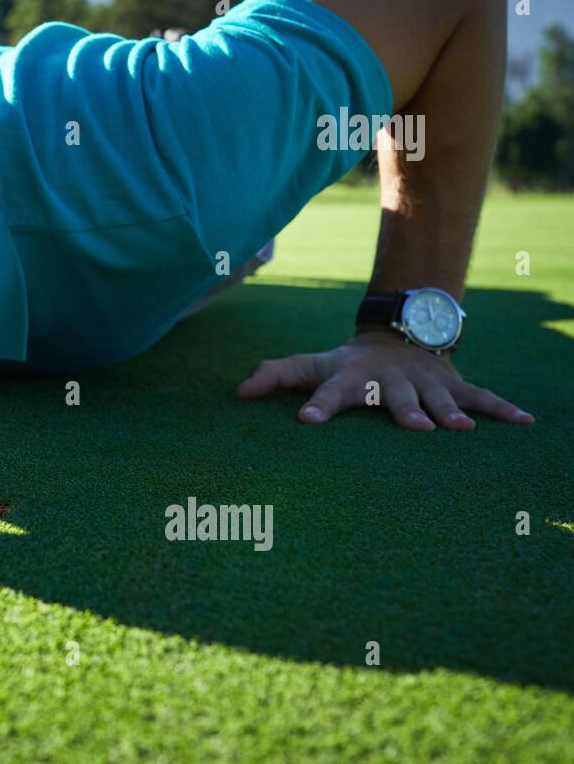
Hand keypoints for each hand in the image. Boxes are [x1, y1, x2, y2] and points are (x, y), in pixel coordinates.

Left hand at [236, 329, 534, 429]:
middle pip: (393, 397)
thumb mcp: (311, 365)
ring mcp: (424, 382)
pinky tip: (525, 423)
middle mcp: (389, 380)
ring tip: (459, 431)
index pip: (330, 391)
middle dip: (403, 410)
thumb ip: (275, 376)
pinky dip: (502, 410)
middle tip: (412, 428)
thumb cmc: (345, 363)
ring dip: (448, 412)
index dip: (318, 405)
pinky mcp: (452, 384)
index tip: (306, 421)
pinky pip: (480, 397)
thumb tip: (238, 392)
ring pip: (437, 399)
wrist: (396, 333)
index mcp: (351, 377)